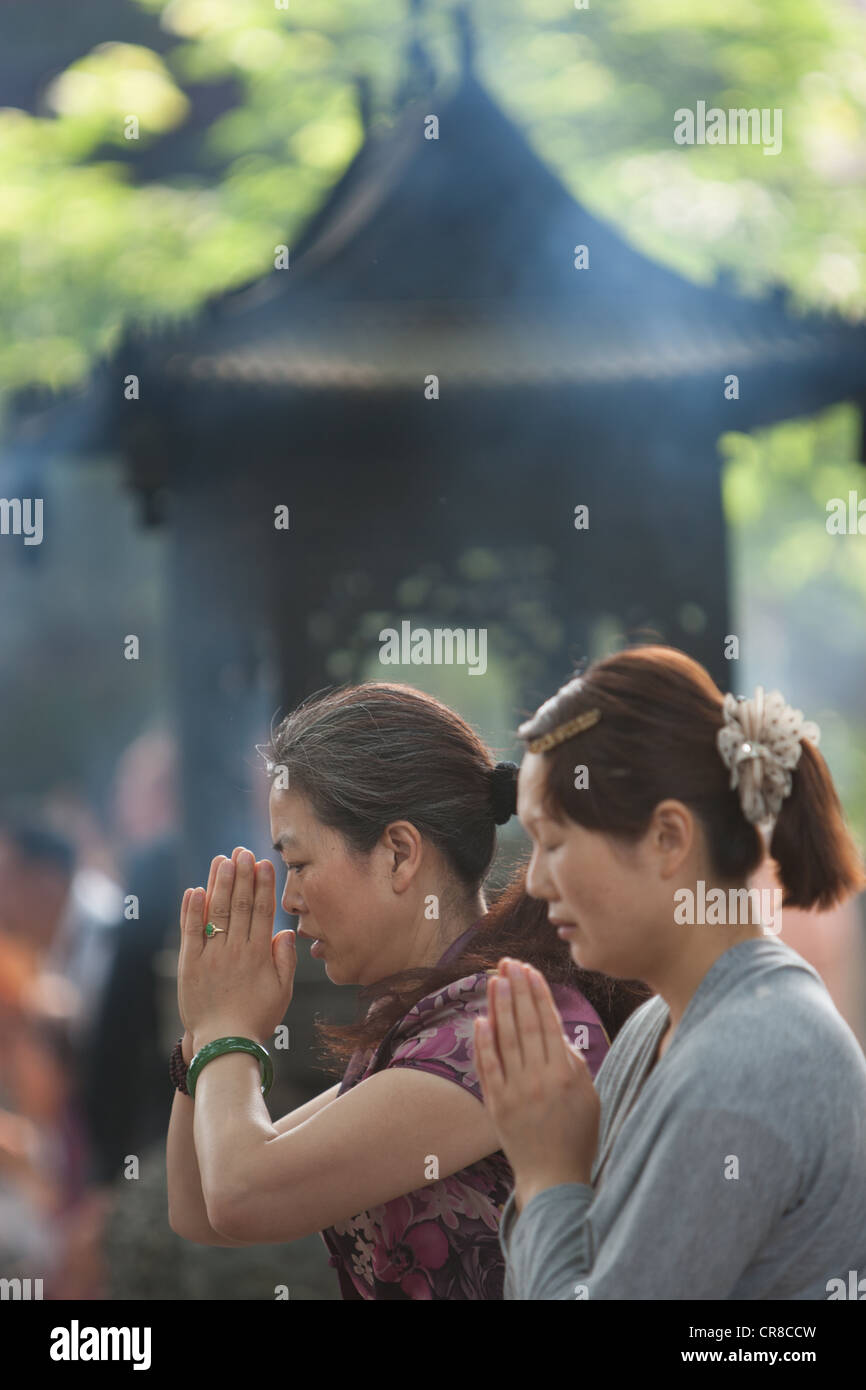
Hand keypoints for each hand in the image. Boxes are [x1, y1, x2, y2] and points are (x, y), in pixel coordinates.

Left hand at [178, 847, 295, 1050]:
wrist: (224, 1044)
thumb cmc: (257, 1019)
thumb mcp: (283, 992)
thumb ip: (285, 960)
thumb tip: (285, 931)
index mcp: (259, 955)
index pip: (262, 911)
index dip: (263, 885)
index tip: (263, 863)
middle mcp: (235, 950)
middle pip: (240, 905)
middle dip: (242, 875)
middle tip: (242, 851)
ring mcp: (211, 956)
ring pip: (217, 912)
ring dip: (220, 884)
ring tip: (223, 860)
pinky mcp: (189, 964)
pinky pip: (191, 931)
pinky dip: (192, 909)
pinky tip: (195, 889)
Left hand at [473, 957, 599, 1211]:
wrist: (554, 1178)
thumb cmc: (578, 1134)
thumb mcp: (587, 1093)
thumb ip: (572, 1059)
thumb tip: (552, 1027)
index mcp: (566, 1073)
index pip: (548, 1022)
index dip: (538, 993)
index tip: (530, 969)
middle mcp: (540, 1079)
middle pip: (525, 1024)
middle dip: (517, 990)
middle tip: (509, 963)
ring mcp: (516, 1092)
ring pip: (505, 1040)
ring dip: (499, 1007)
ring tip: (495, 979)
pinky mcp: (497, 1105)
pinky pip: (488, 1068)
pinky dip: (483, 1043)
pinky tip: (480, 1020)